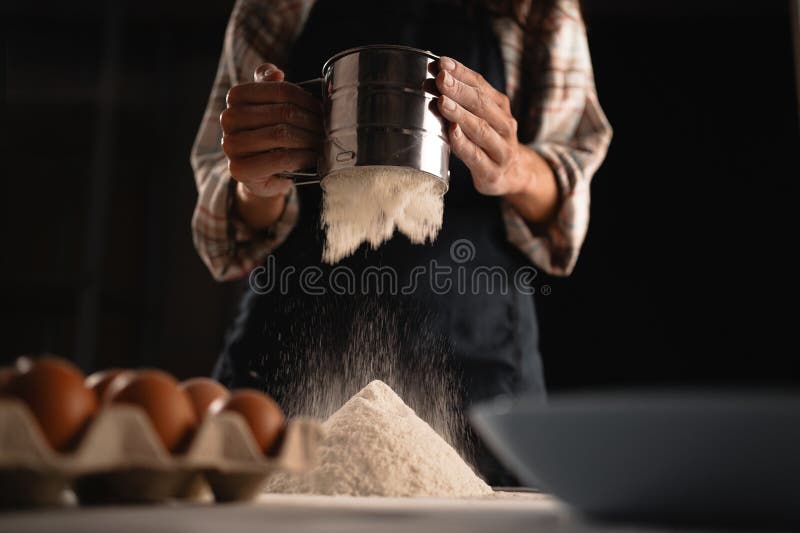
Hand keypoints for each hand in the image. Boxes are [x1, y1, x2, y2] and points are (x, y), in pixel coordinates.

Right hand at [221, 63, 322, 198]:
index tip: (322, 108)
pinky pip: (280, 158)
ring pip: (282, 135)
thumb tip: (277, 73)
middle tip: (327, 128)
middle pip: (283, 113)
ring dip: (309, 139)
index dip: (307, 99)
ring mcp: (230, 145)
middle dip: (311, 121)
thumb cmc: (268, 135)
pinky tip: (313, 158)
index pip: (281, 90)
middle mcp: (228, 119)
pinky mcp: (239, 169)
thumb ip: (270, 84)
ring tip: (323, 142)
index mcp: (235, 96)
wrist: (259, 174)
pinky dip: (302, 157)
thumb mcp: (269, 105)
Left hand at [435, 56, 526, 195]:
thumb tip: (432, 80)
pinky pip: (475, 155)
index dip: (461, 73)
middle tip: (441, 79)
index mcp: (501, 107)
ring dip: (460, 113)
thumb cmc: (486, 143)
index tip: (441, 63)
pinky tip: (451, 131)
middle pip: (482, 104)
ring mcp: (501, 150)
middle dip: (460, 90)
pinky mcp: (492, 172)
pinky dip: (462, 142)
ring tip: (442, 102)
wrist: (511, 176)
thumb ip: (461, 102)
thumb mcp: (480, 119)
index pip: (481, 85)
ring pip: (480, 128)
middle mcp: (505, 126)